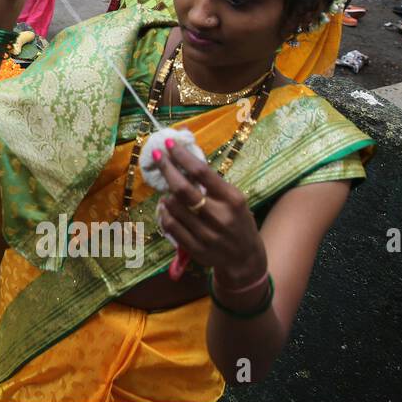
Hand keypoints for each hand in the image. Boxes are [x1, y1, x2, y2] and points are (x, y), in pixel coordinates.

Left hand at [154, 137, 267, 284]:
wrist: (245, 258)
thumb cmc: (238, 221)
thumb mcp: (234, 199)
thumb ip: (211, 181)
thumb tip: (184, 153)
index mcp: (232, 200)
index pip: (202, 172)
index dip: (182, 156)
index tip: (168, 143)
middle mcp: (220, 216)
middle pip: (183, 189)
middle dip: (166, 168)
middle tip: (156, 155)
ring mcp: (207, 235)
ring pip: (173, 207)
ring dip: (165, 194)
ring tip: (167, 189)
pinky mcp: (196, 249)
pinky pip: (170, 226)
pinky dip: (164, 213)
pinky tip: (166, 207)